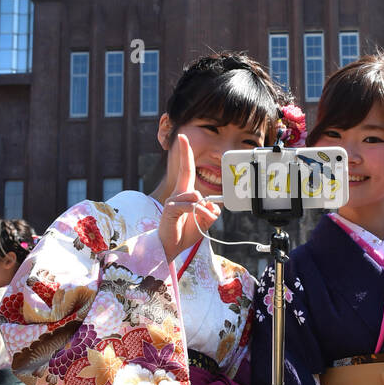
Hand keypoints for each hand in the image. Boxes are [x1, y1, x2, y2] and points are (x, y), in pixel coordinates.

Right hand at [158, 133, 219, 258]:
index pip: (187, 170)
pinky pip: (189, 206)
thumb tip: (212, 205)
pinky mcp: (170, 209)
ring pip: (196, 195)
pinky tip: (195, 219)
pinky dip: (197, 213)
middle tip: (183, 137)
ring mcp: (173, 200)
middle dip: (184, 153)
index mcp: (186, 194)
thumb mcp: (204, 221)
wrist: (171, 247)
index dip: (186, 154)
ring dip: (204, 209)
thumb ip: (210, 211)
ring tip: (203, 220)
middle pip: (185, 170)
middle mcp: (178, 193)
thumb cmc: (185, 233)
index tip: (183, 138)